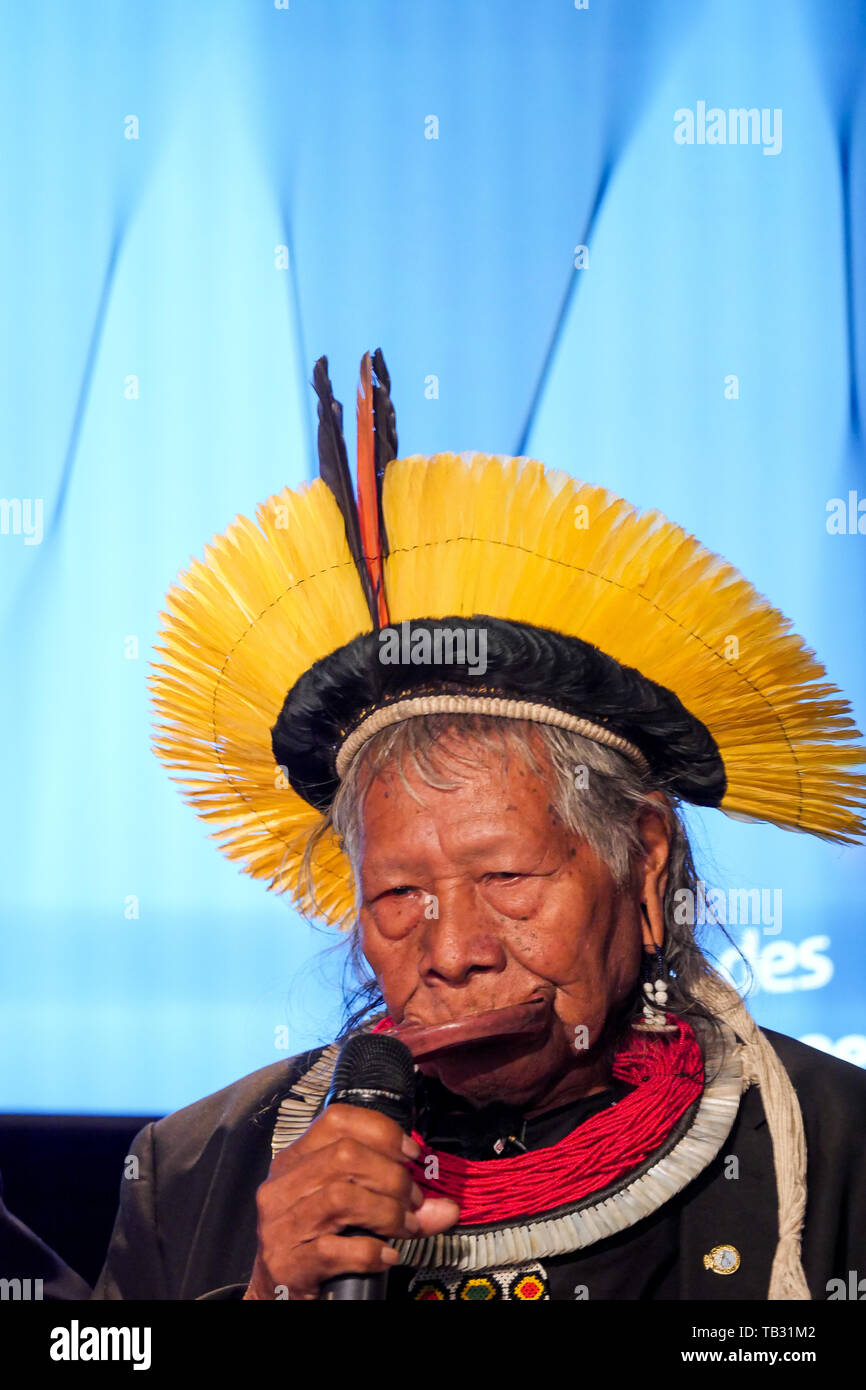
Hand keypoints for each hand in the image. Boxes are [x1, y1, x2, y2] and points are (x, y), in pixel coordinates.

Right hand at [243, 1104, 458, 1299]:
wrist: (277, 1291)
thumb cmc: (317, 1241)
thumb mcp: (352, 1210)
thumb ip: (399, 1203)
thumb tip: (448, 1208)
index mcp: (295, 1160)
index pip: (337, 1120)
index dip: (382, 1132)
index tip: (412, 1155)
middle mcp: (282, 1185)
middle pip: (345, 1156)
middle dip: (392, 1177)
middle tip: (413, 1202)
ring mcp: (281, 1224)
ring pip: (341, 1198)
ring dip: (387, 1212)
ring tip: (406, 1227)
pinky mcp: (288, 1262)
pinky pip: (335, 1249)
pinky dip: (370, 1252)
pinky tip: (386, 1256)